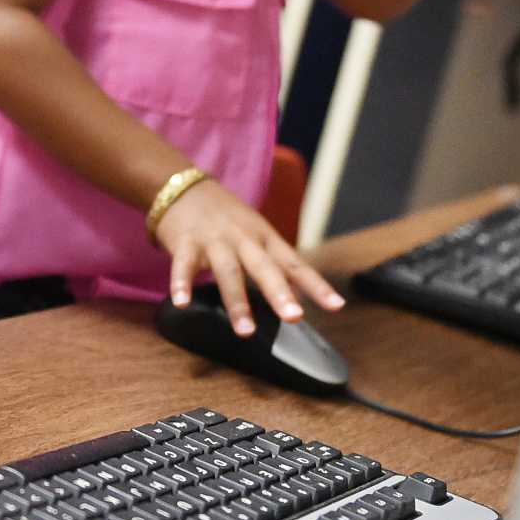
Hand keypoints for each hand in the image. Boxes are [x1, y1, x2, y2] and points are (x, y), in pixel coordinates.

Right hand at [155, 178, 341, 336]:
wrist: (182, 187)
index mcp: (265, 239)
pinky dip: (182, 284)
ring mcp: (214, 241)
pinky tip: (182, 303)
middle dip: (280, 293)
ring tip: (245, 331)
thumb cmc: (224, 217)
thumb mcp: (255, 233)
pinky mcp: (186, 242)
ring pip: (228, 272)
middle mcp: (243, 239)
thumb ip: (273, 263)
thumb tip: (299, 294)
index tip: (337, 306)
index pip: (295, 264)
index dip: (317, 285)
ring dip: (238, 302)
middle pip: (264, 267)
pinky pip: (184, 265)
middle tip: (294, 317)